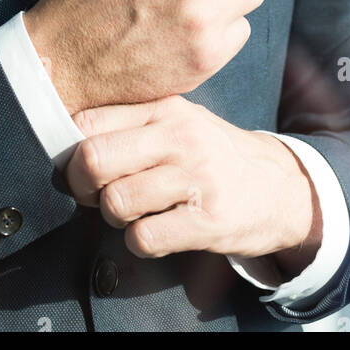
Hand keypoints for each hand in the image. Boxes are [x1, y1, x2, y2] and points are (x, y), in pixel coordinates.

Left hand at [66, 95, 321, 266]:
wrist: (280, 187)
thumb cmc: (215, 154)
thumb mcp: (181, 121)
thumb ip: (133, 123)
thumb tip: (70, 140)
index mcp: (166, 108)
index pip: (89, 120)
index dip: (71, 150)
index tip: (80, 166)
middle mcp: (180, 136)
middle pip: (94, 159)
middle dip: (82, 186)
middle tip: (93, 195)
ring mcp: (196, 177)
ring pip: (115, 202)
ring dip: (114, 217)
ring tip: (134, 212)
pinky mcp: (207, 219)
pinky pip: (143, 237)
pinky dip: (139, 242)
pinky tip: (157, 231)